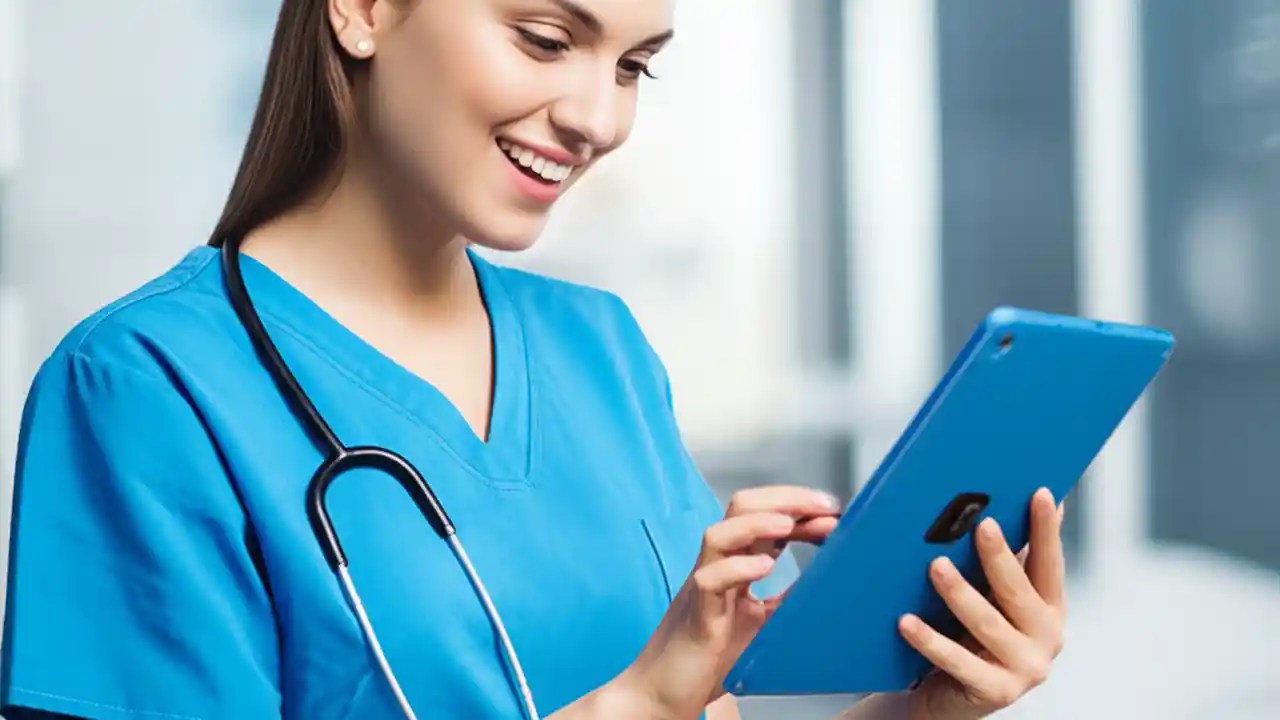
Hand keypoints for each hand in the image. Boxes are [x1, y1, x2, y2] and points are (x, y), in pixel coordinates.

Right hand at [628, 486, 841, 719]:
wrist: (664, 691)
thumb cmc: (712, 657)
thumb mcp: (766, 622)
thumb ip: (789, 597)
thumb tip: (830, 580)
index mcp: (736, 564)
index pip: (764, 515)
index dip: (798, 507)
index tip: (834, 510)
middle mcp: (717, 566)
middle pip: (741, 508)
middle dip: (785, 499)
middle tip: (823, 505)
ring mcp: (703, 587)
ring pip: (719, 534)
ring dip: (758, 523)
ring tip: (789, 525)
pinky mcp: (697, 616)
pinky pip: (708, 580)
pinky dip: (736, 568)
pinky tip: (764, 567)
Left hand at [898, 488, 1066, 719]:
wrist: (949, 697)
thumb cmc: (968, 634)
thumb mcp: (992, 596)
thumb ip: (1005, 559)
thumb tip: (1006, 501)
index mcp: (1050, 608)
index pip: (1050, 563)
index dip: (1047, 529)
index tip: (1041, 493)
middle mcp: (1046, 638)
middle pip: (1018, 591)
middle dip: (999, 556)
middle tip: (981, 524)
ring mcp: (1024, 669)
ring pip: (987, 623)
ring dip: (960, 593)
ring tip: (936, 566)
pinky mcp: (995, 692)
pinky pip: (957, 662)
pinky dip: (930, 641)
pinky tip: (905, 621)